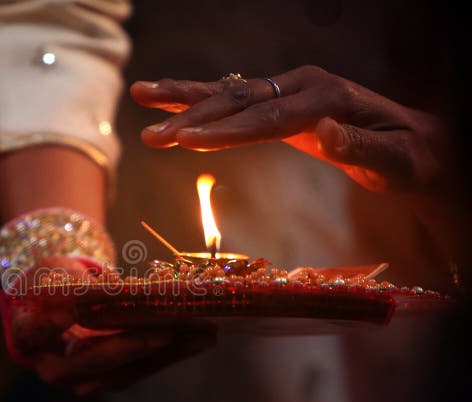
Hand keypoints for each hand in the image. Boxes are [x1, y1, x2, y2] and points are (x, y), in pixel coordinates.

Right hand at [0, 256, 216, 394]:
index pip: (33, 333)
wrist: (55, 302)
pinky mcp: (110, 377)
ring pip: (123, 371)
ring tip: (200, 334)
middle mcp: (52, 365)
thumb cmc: (51, 281)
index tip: (66, 314)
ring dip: (165, 353)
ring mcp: (83, 377)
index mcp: (27, 335)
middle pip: (89, 359)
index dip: (48, 327)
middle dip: (131, 345)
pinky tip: (199, 339)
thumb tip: (114, 291)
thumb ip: (75, 283)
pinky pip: (141, 369)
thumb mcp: (56, 271)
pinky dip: (172, 354)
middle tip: (166, 331)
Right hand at [130, 65, 451, 192]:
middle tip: (151, 138)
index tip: (187, 142)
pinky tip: (169, 101)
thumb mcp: (395, 159)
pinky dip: (199, 99)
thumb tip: (325, 132)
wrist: (415, 143)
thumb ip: (360, 146)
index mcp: (327, 97)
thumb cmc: (408, 158)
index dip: (227, 131)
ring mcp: (288, 89)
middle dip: (192, 118)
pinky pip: (234, 99)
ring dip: (183, 98)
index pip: (268, 117)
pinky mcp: (279, 101)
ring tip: (141, 94)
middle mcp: (302, 85)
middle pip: (238, 101)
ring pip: (228, 91)